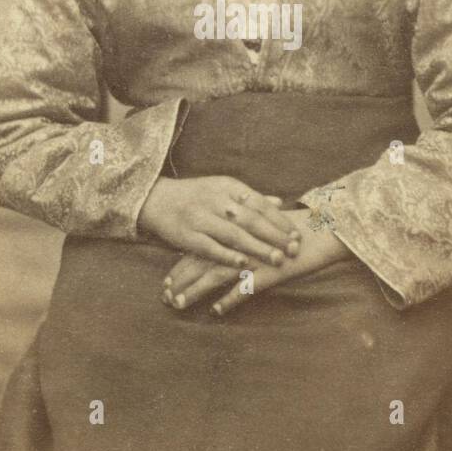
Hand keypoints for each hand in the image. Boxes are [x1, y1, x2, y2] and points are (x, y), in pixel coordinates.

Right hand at [138, 175, 300, 269]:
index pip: (259, 203)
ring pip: (233, 234)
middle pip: (250, 219)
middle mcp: (215, 200)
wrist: (155, 199)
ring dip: (257, 248)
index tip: (296, 234)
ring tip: (276, 259)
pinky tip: (243, 264)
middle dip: (274, 235)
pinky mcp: (186, 235)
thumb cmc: (195, 195)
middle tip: (293, 249)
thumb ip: (249, 198)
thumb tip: (279, 202)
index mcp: (227, 186)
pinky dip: (227, 255)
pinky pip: (210, 247)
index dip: (279, 220)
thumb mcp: (222, 188)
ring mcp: (199, 218)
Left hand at [161, 207, 351, 314]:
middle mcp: (238, 245)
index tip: (166, 282)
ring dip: (193, 291)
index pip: (200, 250)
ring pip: (213, 276)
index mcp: (234, 232)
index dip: (180, 267)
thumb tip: (225, 249)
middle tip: (165, 297)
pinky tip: (217, 311)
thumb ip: (243, 238)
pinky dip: (229, 300)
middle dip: (180, 281)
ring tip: (178, 305)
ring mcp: (251, 259)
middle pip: (200, 263)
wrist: (323, 231)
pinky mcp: (267, 273)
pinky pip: (243, 289)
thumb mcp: (263, 231)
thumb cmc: (293, 231)